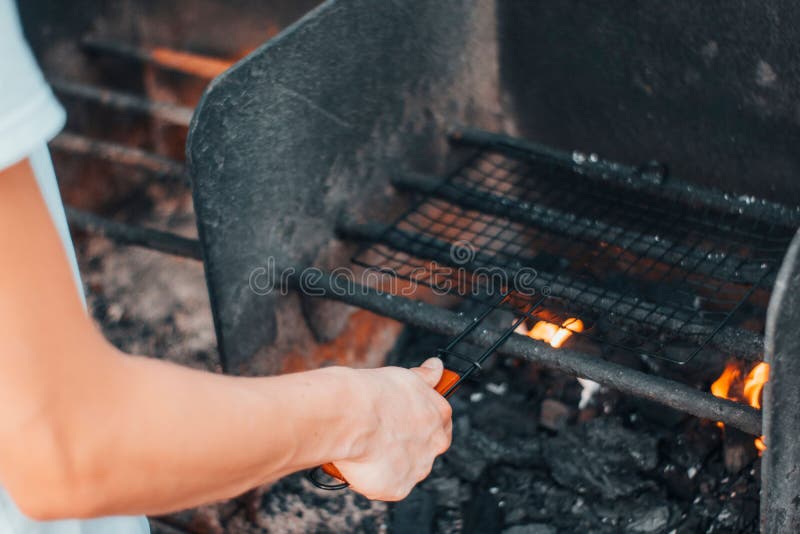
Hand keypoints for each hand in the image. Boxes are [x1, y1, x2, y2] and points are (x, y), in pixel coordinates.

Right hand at [332, 358, 452, 500]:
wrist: (351, 417)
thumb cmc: (375, 393)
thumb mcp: (405, 375)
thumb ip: (425, 376)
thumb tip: (437, 366)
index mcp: (439, 414)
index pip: (440, 422)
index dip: (420, 422)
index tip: (403, 420)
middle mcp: (434, 444)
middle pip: (423, 449)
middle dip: (404, 444)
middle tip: (379, 433)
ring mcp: (417, 469)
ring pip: (403, 469)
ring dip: (388, 462)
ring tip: (364, 446)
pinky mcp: (397, 489)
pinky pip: (385, 486)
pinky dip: (372, 478)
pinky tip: (359, 462)